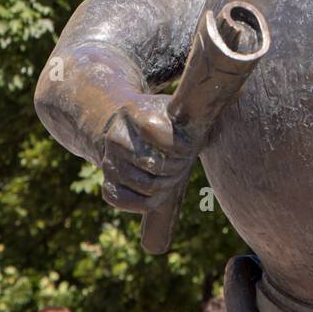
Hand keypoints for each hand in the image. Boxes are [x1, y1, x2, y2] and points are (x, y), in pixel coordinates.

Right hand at [100, 93, 195, 212]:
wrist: (130, 130)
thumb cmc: (163, 119)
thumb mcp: (174, 109)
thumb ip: (190, 109)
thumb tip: (205, 111)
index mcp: (131, 112)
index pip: (153, 130)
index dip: (179, 144)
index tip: (191, 146)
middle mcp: (114, 137)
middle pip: (152, 163)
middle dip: (177, 168)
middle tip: (185, 164)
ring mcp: (108, 161)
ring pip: (145, 185)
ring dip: (168, 186)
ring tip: (175, 176)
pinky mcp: (107, 183)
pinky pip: (125, 201)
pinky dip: (148, 202)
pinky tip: (160, 192)